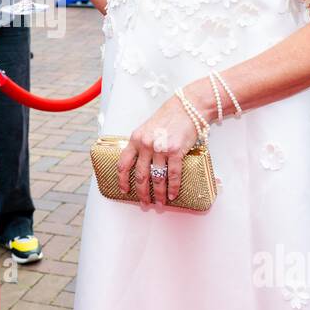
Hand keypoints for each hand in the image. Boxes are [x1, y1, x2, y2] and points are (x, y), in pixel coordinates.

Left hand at [116, 89, 203, 204]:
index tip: (124, 190)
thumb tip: (139, 163)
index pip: (123, 163)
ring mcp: (160, 148)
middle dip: (142, 192)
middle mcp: (146, 145)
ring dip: (158, 193)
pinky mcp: (176, 151)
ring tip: (160, 202)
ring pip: (157, 178)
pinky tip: (172, 194)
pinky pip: (173, 174)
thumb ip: (141, 144)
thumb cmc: (168, 117)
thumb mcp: (147, 128)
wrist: (187, 107)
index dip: (122, 180)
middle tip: (144, 202)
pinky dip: (173, 187)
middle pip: (140, 175)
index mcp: (135, 139)